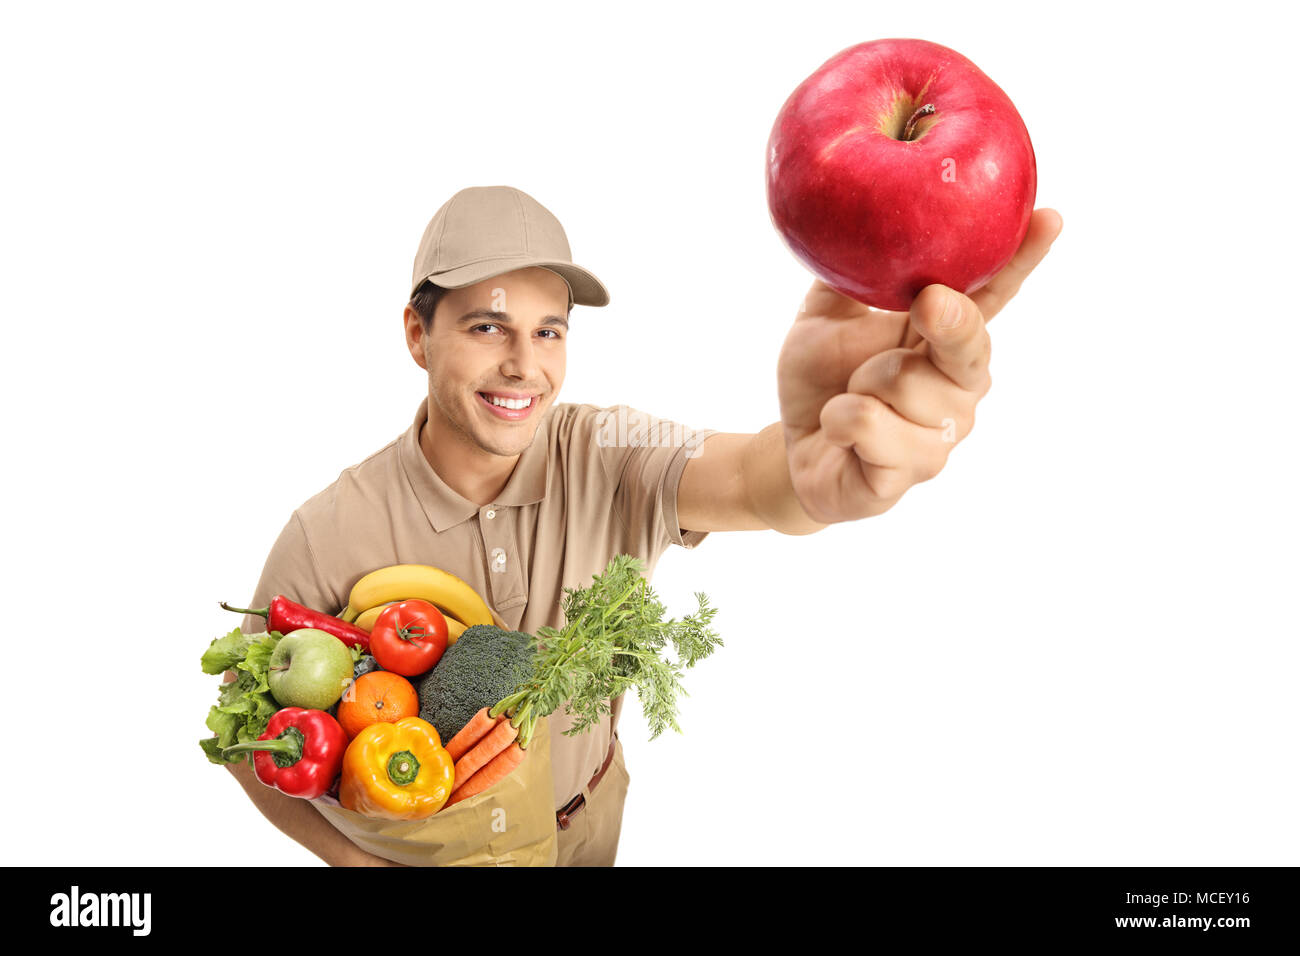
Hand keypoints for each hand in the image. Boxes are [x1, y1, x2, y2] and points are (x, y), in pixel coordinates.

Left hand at [776, 208, 1062, 522]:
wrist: (795, 449)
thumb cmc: (821, 379)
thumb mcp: (825, 315)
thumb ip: (849, 270)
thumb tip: (857, 206)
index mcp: (947, 340)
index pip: (993, 296)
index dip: (1023, 259)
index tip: (1050, 218)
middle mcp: (958, 389)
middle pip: (968, 345)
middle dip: (948, 321)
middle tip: (928, 303)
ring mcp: (941, 437)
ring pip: (905, 385)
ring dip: (859, 384)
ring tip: (849, 395)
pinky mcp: (908, 474)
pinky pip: (869, 427)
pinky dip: (839, 418)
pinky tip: (836, 429)